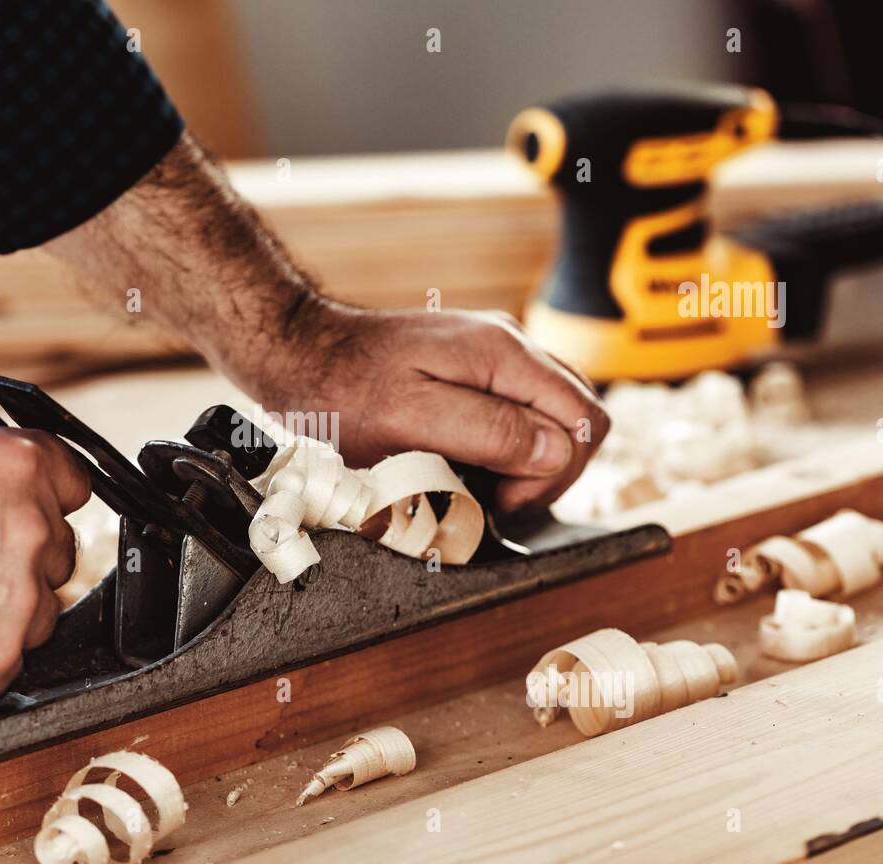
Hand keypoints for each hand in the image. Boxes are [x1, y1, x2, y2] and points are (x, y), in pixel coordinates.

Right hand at [0, 409, 88, 707]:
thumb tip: (7, 479)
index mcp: (26, 468)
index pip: (75, 488)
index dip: (46, 505)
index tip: (26, 518)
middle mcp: (36, 531)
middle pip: (58, 555)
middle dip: (22, 561)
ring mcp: (21, 598)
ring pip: (39, 614)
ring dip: (4, 613)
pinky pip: (4, 663)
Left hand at [255, 299, 608, 511]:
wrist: (297, 351)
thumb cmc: (342, 391)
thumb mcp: (411, 420)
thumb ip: (490, 432)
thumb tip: (555, 451)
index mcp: (504, 354)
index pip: (585, 421)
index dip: (555, 474)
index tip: (501, 499)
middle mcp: (509, 345)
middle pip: (580, 416)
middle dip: (550, 470)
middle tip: (494, 498)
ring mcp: (493, 352)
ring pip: (553, 414)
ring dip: (530, 459)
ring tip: (480, 482)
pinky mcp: (472, 366)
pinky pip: (519, 408)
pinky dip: (507, 443)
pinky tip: (468, 460)